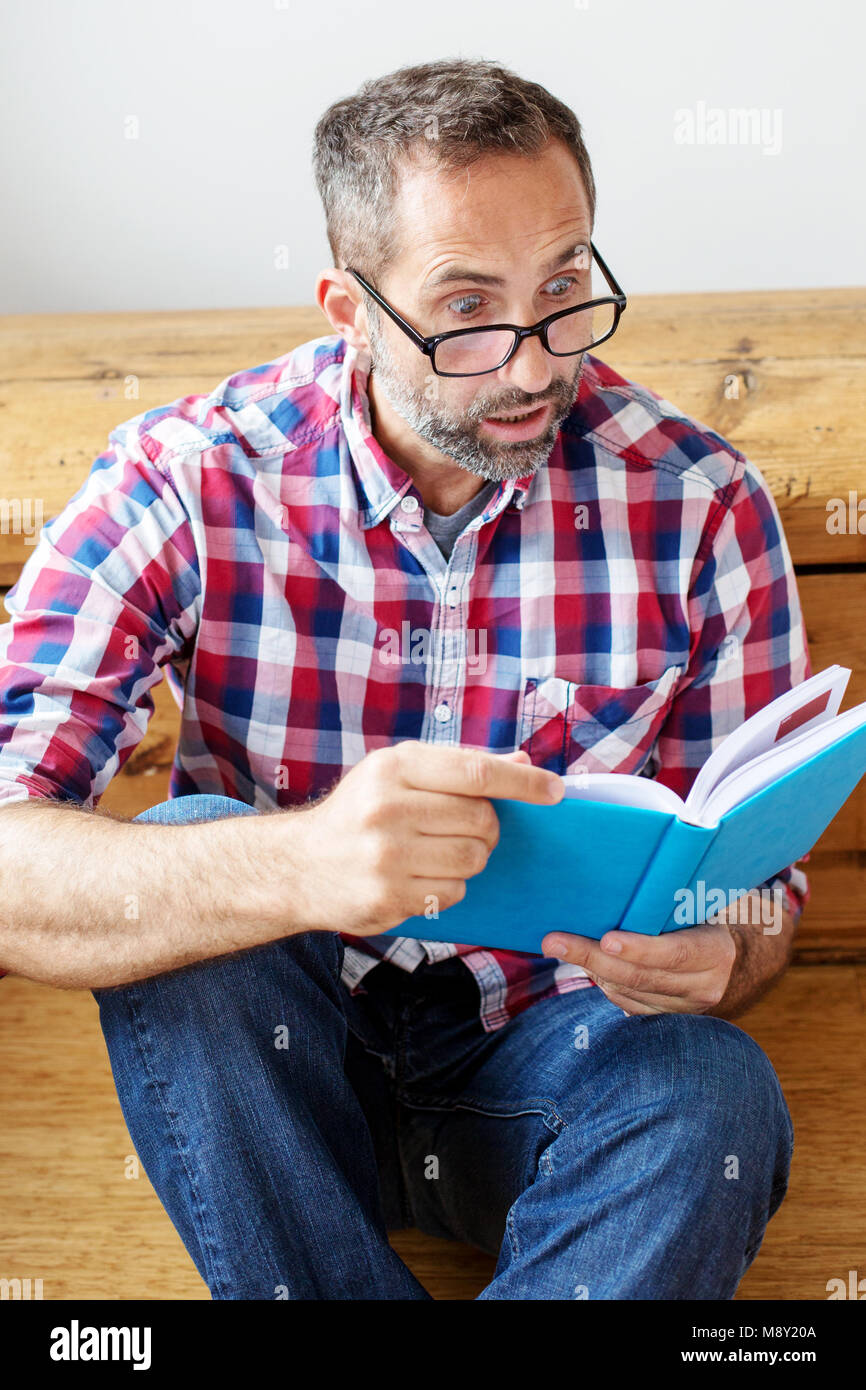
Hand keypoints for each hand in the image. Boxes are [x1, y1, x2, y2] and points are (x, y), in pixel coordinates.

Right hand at [290, 743, 562, 937]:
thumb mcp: (397, 774)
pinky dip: (450, 889)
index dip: (523, 783)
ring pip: (472, 860)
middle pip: (481, 820)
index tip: (555, 791)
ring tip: (440, 855)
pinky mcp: (386, 898)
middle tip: (469, 831)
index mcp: (393, 767)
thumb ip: (458, 767)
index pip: (476, 772)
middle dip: (488, 829)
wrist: (297, 865)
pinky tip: (420, 879)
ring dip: (471, 860)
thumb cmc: (359, 812)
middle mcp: (387, 809)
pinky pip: (453, 894)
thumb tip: (522, 763)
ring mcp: (385, 857)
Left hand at [540, 918, 737, 1014]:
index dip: (641, 948)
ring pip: (627, 993)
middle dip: (592, 957)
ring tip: (558, 946)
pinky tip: (581, 960)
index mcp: (715, 951)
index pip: (676, 953)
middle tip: (554, 941)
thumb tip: (624, 876)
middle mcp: (704, 986)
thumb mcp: (697, 903)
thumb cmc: (699, 914)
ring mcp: (684, 1008)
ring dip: (591, 969)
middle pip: (641, 977)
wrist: (720, 954)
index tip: (607, 939)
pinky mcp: (664, 1019)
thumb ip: (671, 899)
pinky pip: (625, 1004)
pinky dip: (601, 981)